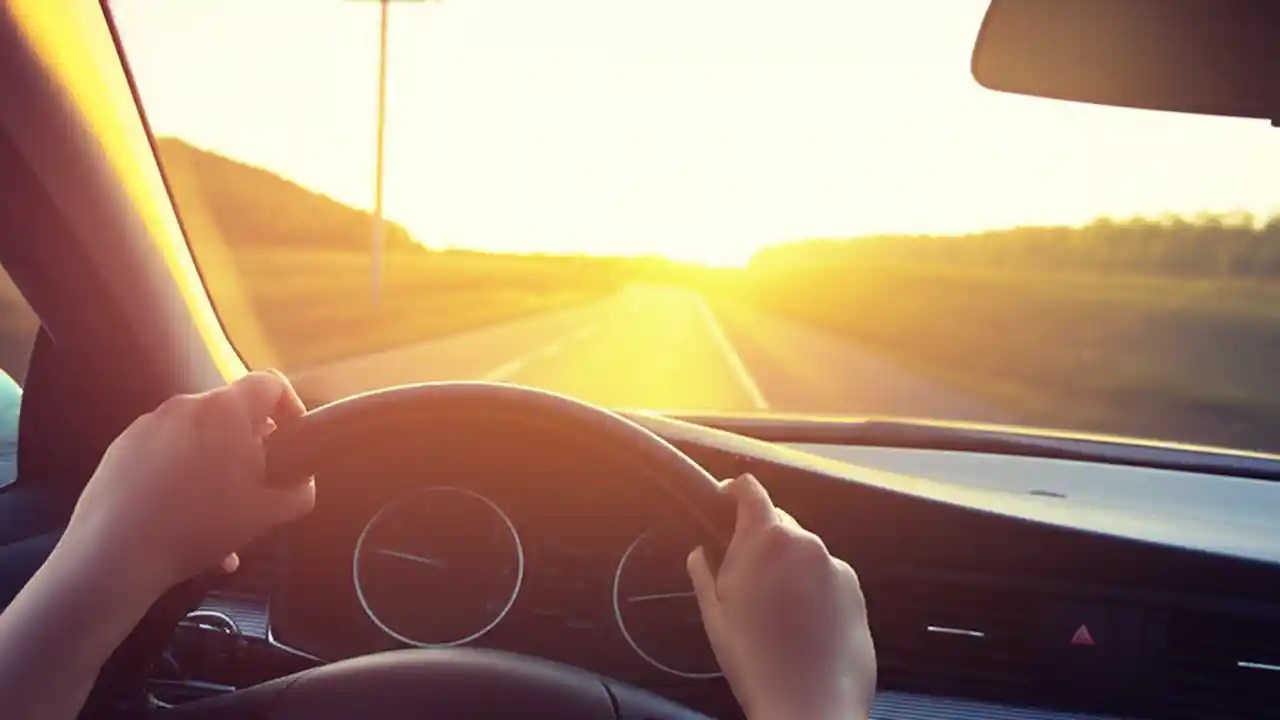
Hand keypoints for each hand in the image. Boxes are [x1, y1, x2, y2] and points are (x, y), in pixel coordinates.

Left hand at [60, 370, 315, 596]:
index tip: (291, 439)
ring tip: (216, 516)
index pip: (270, 383)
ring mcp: (147, 425)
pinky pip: (164, 454)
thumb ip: (299, 491)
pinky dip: (180, 477)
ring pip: (197, 438)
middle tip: (254, 487)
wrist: (115, 552)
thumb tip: (303, 480)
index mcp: (225, 411)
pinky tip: (180, 519)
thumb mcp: (267, 514)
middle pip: (232, 415)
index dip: (290, 406)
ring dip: (214, 467)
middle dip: (248, 448)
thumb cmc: (199, 526)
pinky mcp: (121, 447)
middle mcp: (185, 406)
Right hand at [687, 474, 875, 719]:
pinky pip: (827, 576)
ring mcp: (836, 567)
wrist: (812, 706)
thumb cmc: (755, 662)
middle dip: (761, 541)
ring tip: (776, 613)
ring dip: (788, 568)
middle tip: (746, 580)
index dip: (735, 491)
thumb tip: (700, 552)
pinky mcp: (856, 591)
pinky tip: (803, 626)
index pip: (752, 490)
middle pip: (779, 523)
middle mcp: (807, 544)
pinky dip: (813, 589)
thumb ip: (705, 572)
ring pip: (804, 552)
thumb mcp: (715, 616)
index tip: (726, 502)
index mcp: (767, 540)